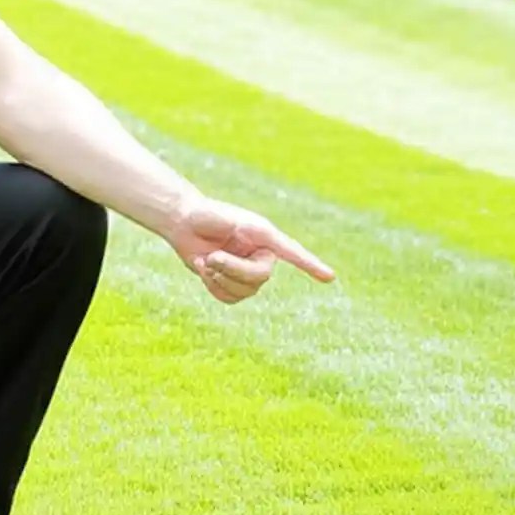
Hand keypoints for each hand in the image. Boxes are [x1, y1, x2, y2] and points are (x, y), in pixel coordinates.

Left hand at [166, 196, 335, 303]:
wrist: (184, 222)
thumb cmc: (203, 215)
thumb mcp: (217, 218)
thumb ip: (232, 232)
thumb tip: (239, 254)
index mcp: (264, 235)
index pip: (292, 252)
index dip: (310, 265)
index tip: (330, 277)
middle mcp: (261, 254)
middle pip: (260, 277)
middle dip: (232, 270)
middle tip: (211, 257)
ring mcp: (248, 271)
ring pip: (245, 291)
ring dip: (220, 278)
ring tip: (205, 261)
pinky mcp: (233, 283)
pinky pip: (229, 299)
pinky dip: (212, 287)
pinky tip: (203, 269)